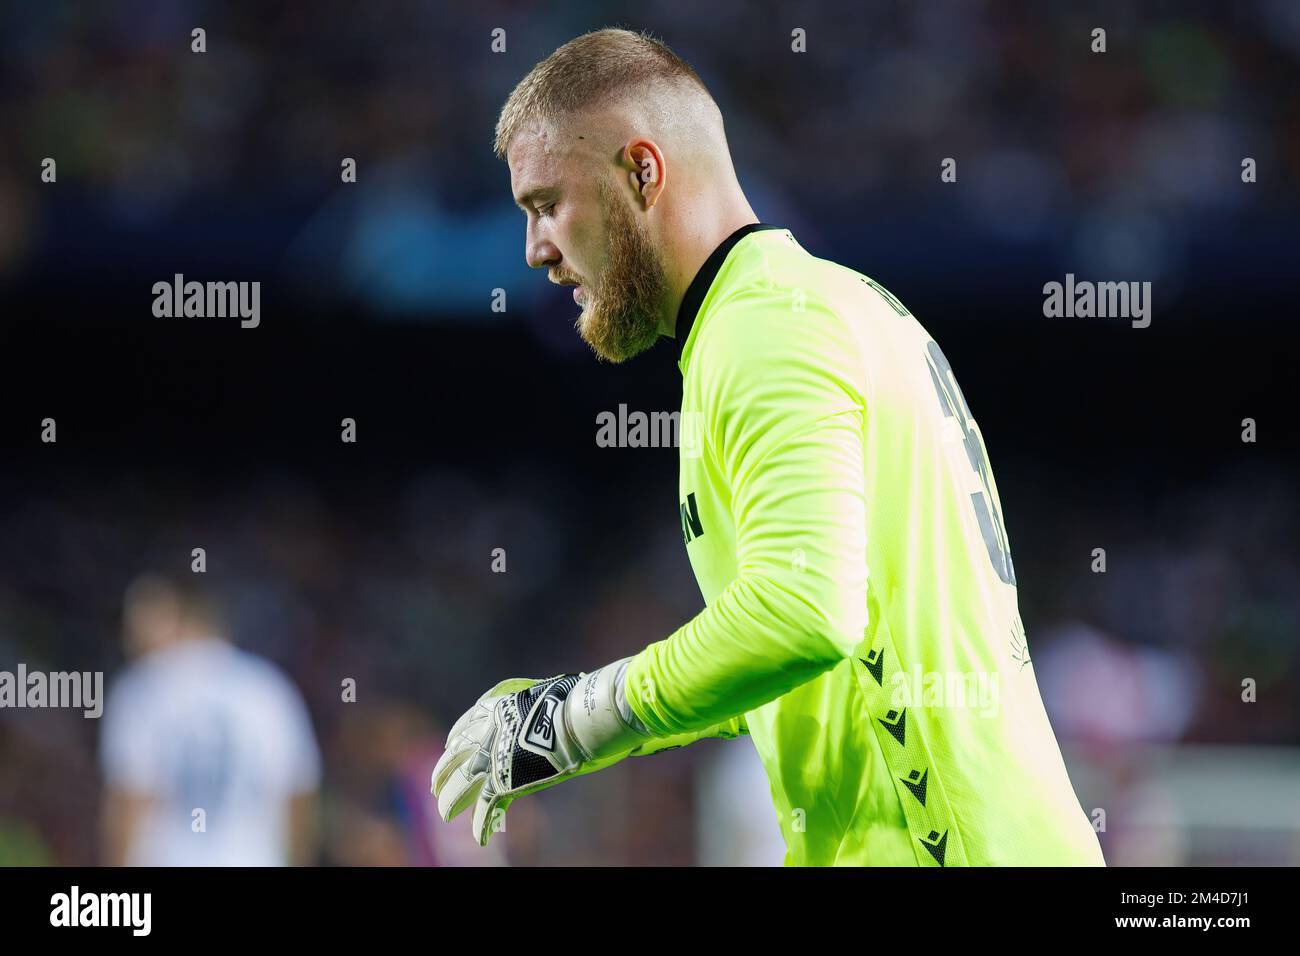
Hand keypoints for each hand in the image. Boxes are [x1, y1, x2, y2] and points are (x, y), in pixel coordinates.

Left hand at [432, 662, 646, 846]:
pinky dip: (482, 825)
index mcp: (494, 709)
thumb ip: (540, 700)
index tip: (449, 747)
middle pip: (453, 758)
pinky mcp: (501, 783)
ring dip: (451, 802)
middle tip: (435, 787)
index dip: (455, 740)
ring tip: (445, 814)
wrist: (572, 718)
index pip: (465, 727)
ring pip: (460, 786)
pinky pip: (485, 808)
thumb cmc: (570, 701)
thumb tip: (560, 695)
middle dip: (443, 774)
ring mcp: (490, 759)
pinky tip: (481, 837)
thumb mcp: (545, 691)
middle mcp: (485, 734)